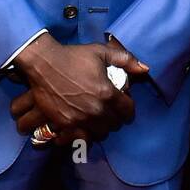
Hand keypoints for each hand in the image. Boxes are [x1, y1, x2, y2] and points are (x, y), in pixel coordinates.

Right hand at [7, 36, 148, 143]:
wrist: (44, 63)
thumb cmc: (73, 56)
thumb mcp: (101, 52)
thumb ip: (126, 60)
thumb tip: (145, 69)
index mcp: (107, 93)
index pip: (127, 111)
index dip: (129, 109)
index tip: (125, 106)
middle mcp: (96, 110)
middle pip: (115, 125)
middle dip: (116, 119)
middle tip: (112, 112)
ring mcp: (80, 119)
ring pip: (100, 134)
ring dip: (103, 128)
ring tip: (100, 120)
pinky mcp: (65, 124)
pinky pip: (81, 138)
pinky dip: (85, 135)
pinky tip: (85, 128)